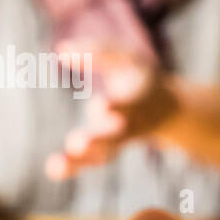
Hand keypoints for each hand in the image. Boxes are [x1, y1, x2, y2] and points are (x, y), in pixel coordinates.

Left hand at [44, 39, 177, 179]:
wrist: (166, 111)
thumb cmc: (141, 78)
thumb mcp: (127, 59)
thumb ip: (98, 52)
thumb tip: (61, 50)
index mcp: (138, 100)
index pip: (127, 104)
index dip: (115, 106)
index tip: (102, 106)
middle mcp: (129, 125)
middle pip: (114, 136)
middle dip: (96, 140)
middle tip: (76, 143)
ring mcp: (118, 141)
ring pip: (101, 153)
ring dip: (80, 159)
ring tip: (56, 165)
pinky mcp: (106, 150)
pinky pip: (90, 161)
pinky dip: (72, 166)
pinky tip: (53, 170)